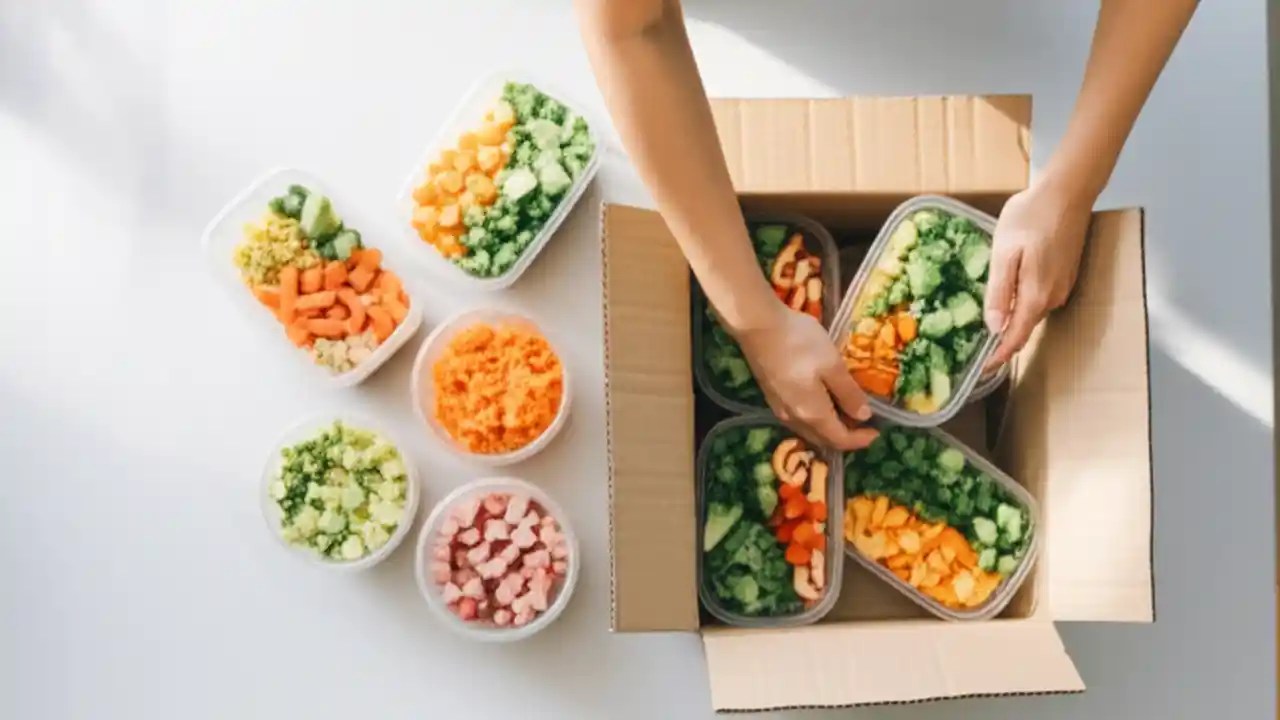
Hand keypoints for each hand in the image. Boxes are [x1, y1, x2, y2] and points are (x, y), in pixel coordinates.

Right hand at [733, 303, 878, 450]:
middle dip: (844, 437)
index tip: (877, 431)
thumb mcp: (832, 365)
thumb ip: (848, 393)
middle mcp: (794, 419)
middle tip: (863, 424)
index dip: (860, 440)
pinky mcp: (771, 397)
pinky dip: (814, 419)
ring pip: (808, 430)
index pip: (839, 439)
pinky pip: (797, 419)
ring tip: (844, 412)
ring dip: (828, 428)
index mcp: (813, 414)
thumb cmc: (800, 343)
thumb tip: (863, 416)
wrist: (756, 325)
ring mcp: (779, 408)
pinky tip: (820, 402)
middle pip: (822, 439)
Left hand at [983, 180, 1091, 369]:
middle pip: (1024, 327)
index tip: (982, 369)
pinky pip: (1040, 297)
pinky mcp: (1065, 274)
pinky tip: (1009, 293)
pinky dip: (1023, 302)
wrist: (1068, 191)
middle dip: (1002, 339)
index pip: (1016, 338)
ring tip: (988, 322)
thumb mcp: (1005, 253)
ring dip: (1012, 319)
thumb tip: (994, 327)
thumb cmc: (1031, 217)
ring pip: (1031, 311)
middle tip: (976, 347)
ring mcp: (1062, 286)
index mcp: (1036, 295)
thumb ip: (1000, 292)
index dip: (999, 356)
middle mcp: (1053, 297)